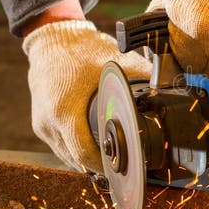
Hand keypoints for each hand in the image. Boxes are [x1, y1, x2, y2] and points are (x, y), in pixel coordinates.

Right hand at [22, 20, 150, 172]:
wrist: (51, 38)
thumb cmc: (81, 50)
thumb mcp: (114, 61)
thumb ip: (142, 75)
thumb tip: (168, 87)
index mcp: (64, 111)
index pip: (84, 154)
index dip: (104, 166)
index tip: (123, 169)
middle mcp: (49, 123)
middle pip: (76, 160)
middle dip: (99, 166)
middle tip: (124, 167)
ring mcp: (42, 125)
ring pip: (67, 156)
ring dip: (87, 161)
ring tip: (112, 162)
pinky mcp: (40, 124)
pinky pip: (60, 146)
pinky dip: (76, 150)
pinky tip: (94, 149)